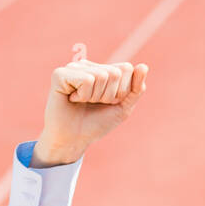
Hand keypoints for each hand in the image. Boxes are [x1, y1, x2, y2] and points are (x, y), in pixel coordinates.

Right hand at [33, 59, 148, 165]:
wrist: (74, 140)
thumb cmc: (97, 123)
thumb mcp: (123, 107)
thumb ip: (136, 88)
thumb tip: (143, 66)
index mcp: (103, 70)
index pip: (127, 68)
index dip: (122, 91)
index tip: (108, 102)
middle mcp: (88, 65)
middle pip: (115, 73)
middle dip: (109, 95)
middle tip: (93, 104)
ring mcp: (73, 67)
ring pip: (101, 76)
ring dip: (95, 97)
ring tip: (82, 102)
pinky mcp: (60, 74)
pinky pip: (87, 80)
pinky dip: (84, 95)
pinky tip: (73, 99)